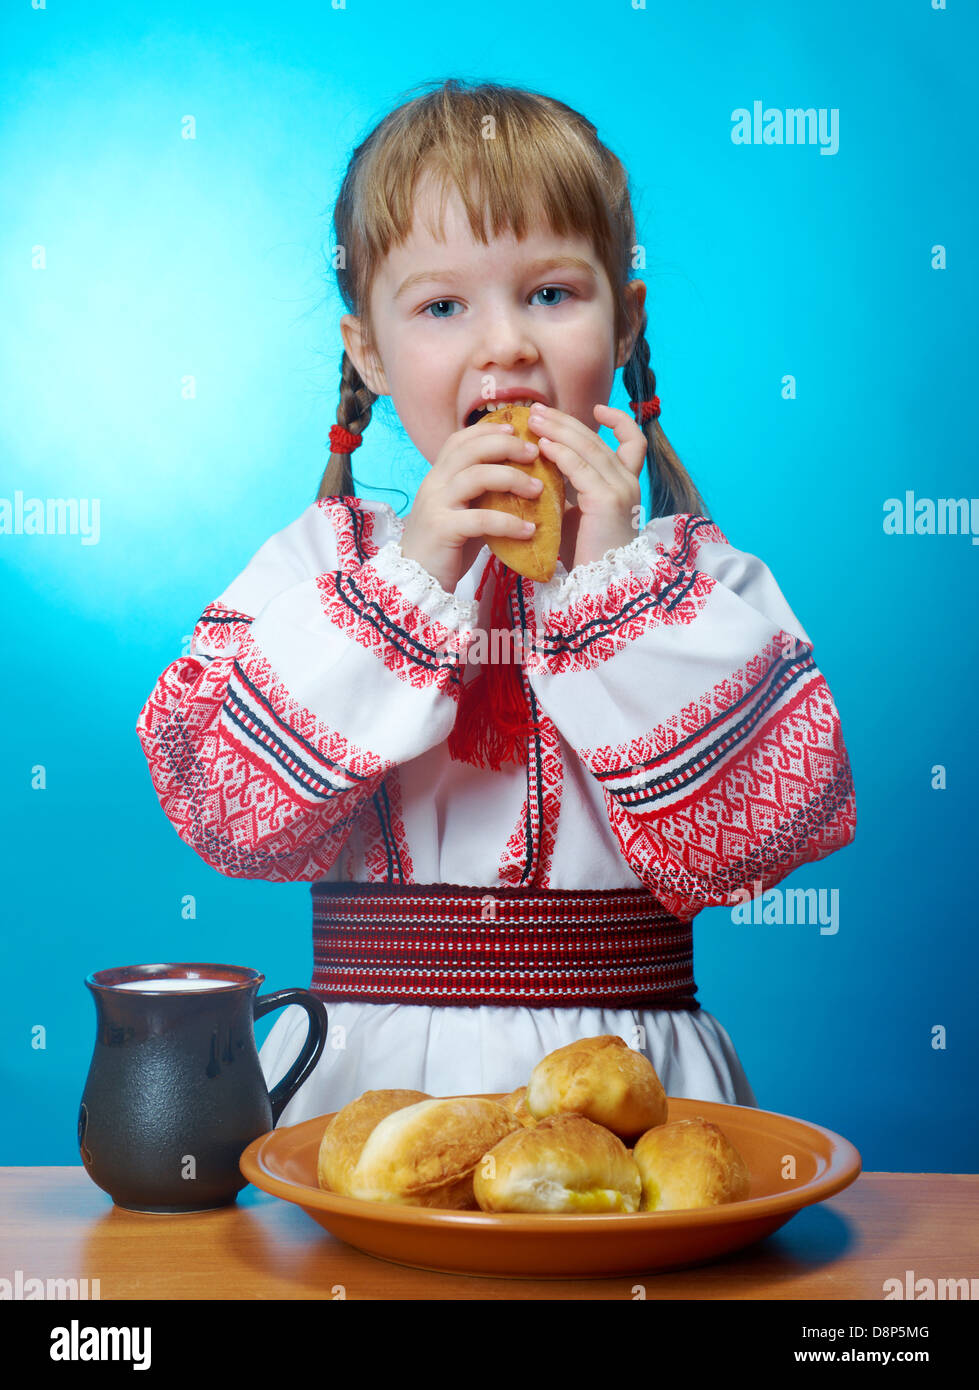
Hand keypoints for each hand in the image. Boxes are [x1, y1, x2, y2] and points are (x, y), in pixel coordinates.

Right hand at [399, 418, 545, 592]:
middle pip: (470, 450)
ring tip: (538, 490)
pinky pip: (481, 519)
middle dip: (505, 446)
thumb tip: (523, 480)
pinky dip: (509, 522)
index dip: (487, 429)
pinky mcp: (443, 530)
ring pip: (476, 476)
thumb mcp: (462, 511)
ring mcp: (436, 505)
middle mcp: (434, 484)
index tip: (516, 429)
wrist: (416, 581)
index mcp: (438, 477)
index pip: (459, 440)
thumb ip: (481, 494)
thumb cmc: (446, 546)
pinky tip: (529, 530)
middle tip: (534, 454)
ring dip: (512, 479)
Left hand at [527, 404, 645, 568]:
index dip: (619, 420)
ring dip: (558, 429)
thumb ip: (569, 490)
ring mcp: (621, 489)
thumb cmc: (584, 556)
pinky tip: (541, 446)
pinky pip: (580, 466)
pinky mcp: (607, 500)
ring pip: (588, 446)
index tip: (596, 408)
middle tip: (537, 410)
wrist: (599, 588)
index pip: (634, 442)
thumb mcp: (577, 514)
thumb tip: (541, 470)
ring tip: (533, 420)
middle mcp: (629, 483)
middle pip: (599, 438)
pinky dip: (560, 452)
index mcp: (626, 485)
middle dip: (566, 421)